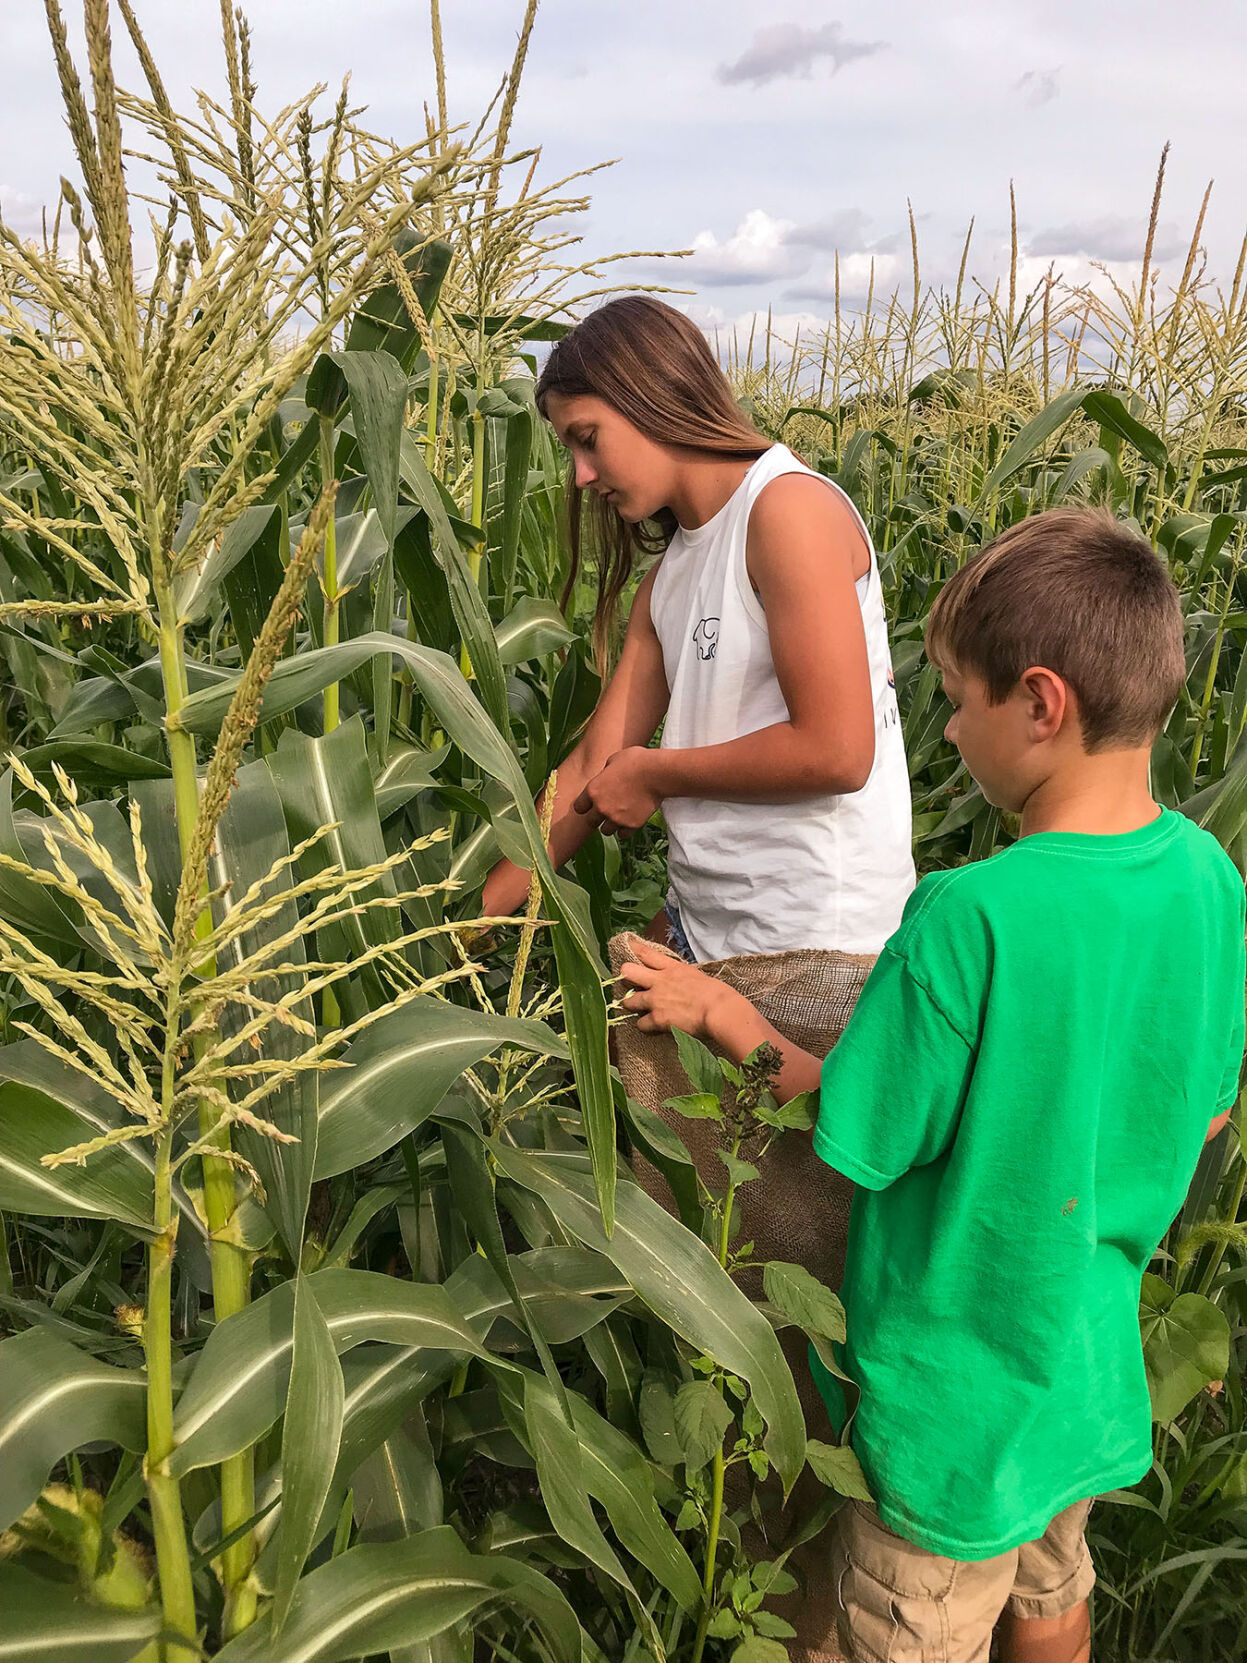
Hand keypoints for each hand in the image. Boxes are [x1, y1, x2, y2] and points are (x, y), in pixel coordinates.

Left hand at [574, 747, 663, 836]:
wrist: (657, 773)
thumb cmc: (637, 761)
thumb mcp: (614, 760)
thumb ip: (605, 773)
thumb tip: (606, 776)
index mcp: (593, 790)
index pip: (579, 807)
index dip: (585, 806)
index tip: (591, 805)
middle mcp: (601, 807)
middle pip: (591, 822)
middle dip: (597, 817)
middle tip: (607, 811)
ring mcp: (616, 818)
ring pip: (606, 831)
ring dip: (611, 825)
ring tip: (620, 817)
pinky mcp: (631, 825)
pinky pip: (623, 835)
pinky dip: (625, 829)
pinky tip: (630, 821)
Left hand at [617, 938, 739, 1038]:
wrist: (719, 1010)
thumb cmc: (717, 994)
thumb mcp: (698, 977)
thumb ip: (683, 978)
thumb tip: (681, 984)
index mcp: (673, 968)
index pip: (646, 953)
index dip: (633, 949)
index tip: (627, 948)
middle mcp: (660, 981)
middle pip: (628, 971)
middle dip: (625, 977)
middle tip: (629, 984)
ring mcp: (656, 1000)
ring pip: (628, 1000)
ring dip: (632, 1005)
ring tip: (637, 1009)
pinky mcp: (657, 1019)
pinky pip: (640, 1024)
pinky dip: (644, 1026)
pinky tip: (651, 1027)